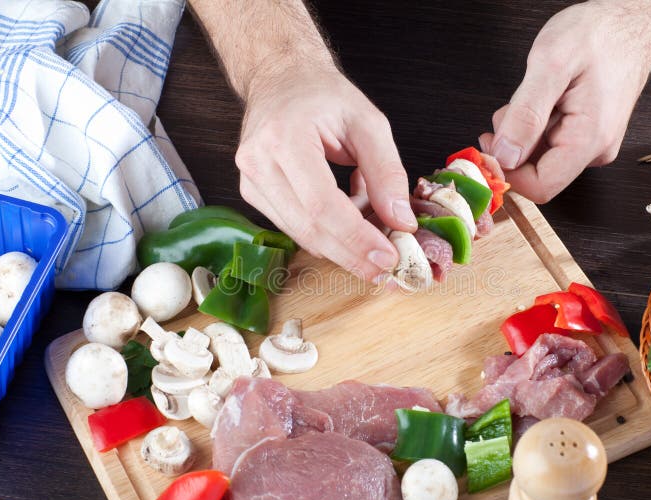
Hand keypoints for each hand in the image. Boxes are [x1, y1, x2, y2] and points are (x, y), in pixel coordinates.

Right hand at [235, 64, 416, 281]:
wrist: (281, 79)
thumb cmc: (322, 95)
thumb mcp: (369, 123)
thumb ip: (387, 172)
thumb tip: (400, 221)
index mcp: (284, 138)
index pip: (322, 205)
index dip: (355, 239)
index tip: (387, 257)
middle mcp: (258, 162)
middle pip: (309, 228)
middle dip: (351, 254)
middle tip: (386, 268)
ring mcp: (250, 182)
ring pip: (301, 234)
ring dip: (342, 243)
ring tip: (374, 228)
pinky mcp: (253, 194)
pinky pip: (295, 227)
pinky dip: (328, 231)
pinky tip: (350, 214)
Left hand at [480, 0, 650, 202]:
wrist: (629, 16)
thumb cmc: (600, 32)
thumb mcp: (551, 65)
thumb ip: (525, 115)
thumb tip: (505, 155)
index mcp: (590, 139)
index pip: (541, 187)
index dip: (508, 173)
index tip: (488, 150)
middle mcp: (596, 148)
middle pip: (537, 172)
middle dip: (513, 146)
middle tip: (508, 112)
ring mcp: (593, 142)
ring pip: (540, 156)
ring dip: (522, 132)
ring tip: (528, 97)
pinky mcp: (588, 133)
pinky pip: (551, 141)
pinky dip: (534, 124)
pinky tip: (540, 99)